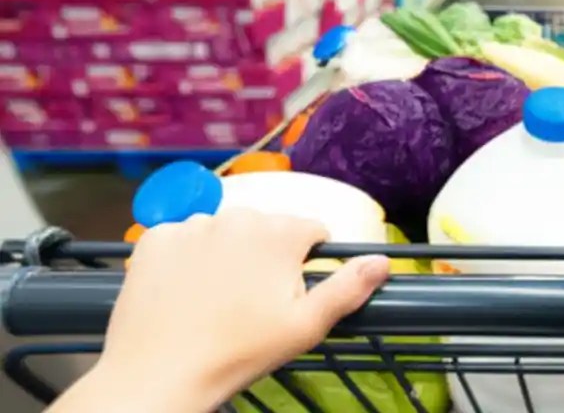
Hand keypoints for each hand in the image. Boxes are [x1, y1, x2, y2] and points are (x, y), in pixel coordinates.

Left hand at [55, 209, 388, 411]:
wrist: (158, 373)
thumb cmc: (241, 351)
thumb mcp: (306, 327)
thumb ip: (348, 288)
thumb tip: (382, 260)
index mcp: (280, 232)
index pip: (311, 232)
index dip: (306, 263)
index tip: (288, 296)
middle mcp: (237, 215)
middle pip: (266, 230)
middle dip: (266, 257)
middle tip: (251, 304)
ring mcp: (191, 224)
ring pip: (224, 233)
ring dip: (226, 255)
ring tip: (214, 300)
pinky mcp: (155, 237)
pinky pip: (183, 239)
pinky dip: (186, 258)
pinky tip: (183, 292)